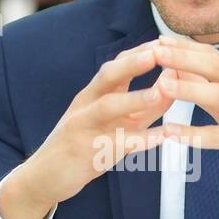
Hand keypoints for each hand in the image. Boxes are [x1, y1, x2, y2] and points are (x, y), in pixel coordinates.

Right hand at [0, 41, 171, 218]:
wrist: (44, 177)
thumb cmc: (85, 146)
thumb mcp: (116, 124)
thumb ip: (144, 107)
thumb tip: (174, 86)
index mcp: (93, 94)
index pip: (116, 65)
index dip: (140, 52)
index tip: (166, 41)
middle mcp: (86, 105)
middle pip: (108, 76)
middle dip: (133, 63)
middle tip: (158, 52)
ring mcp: (83, 127)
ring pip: (107, 108)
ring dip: (135, 98)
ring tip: (160, 93)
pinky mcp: (85, 152)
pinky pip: (114, 144)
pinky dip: (140, 140)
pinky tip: (162, 138)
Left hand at [151, 37, 218, 218]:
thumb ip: (214, 90)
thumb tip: (183, 73)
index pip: (212, 56)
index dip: (185, 47)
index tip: (156, 40)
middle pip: (214, 67)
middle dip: (183, 56)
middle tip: (151, 51)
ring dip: (189, 88)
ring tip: (160, 84)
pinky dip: (195, 134)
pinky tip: (172, 134)